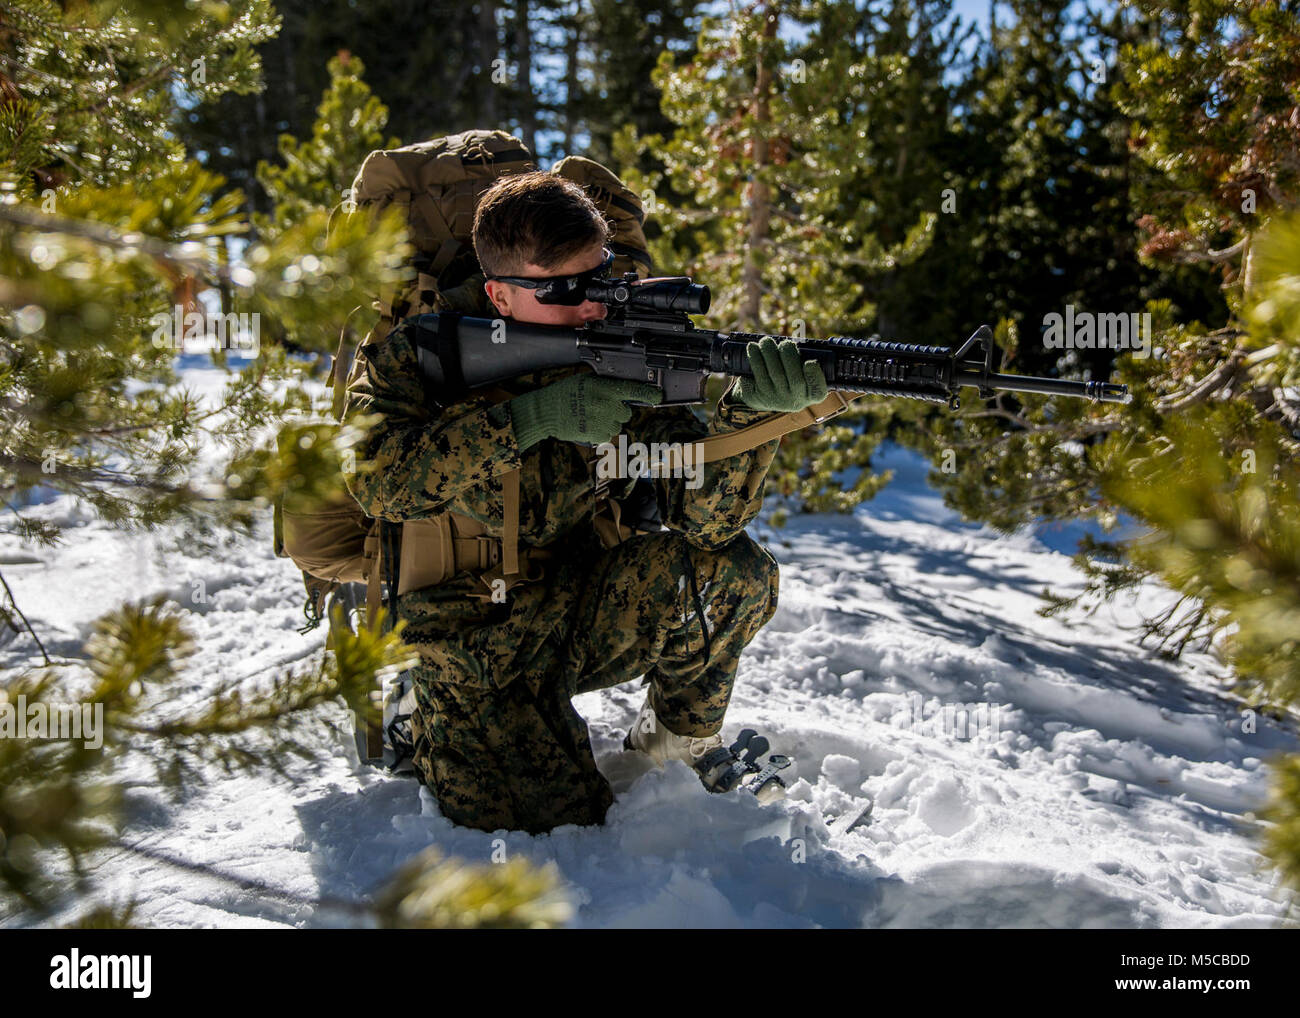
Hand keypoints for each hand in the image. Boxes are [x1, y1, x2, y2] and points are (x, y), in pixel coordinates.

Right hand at [510, 373, 662, 449]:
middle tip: (600, 406)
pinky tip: (588, 424)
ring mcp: (604, 422)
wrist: (547, 412)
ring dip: (609, 421)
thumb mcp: (586, 381)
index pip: (634, 391)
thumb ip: (607, 386)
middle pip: (627, 411)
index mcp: (605, 389)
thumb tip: (623, 392)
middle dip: (618, 410)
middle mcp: (608, 406)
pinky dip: (601, 431)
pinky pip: (608, 435)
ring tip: (590, 416)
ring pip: (617, 424)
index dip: (649, 394)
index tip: (658, 396)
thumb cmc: (565, 394)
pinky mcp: (599, 436)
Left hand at [734, 336, 828, 412]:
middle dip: (790, 356)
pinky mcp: (760, 395)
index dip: (815, 377)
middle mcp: (795, 401)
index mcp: (812, 395)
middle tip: (785, 343)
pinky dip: (755, 359)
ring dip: (770, 353)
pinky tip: (753, 348)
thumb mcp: (803, 374)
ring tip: (766, 341)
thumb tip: (804, 341)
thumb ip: (805, 361)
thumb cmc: (791, 377)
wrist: (767, 395)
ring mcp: (777, 399)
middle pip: (795, 379)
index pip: (818, 391)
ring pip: (776, 374)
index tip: (810, 363)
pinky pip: (759, 375)